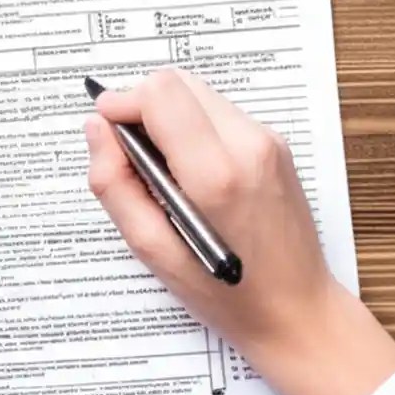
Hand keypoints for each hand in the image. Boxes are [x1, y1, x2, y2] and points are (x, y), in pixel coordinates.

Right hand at [85, 69, 394, 394]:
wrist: (298, 311)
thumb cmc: (228, 294)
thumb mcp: (153, 249)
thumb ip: (114, 184)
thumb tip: (96, 130)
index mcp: (216, 175)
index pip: (161, 93)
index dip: (123, 103)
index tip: (107, 131)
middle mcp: (248, 146)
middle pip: (177, 83)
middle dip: (142, 107)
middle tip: (130, 155)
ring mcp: (268, 142)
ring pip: (197, 94)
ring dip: (168, 118)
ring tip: (162, 171)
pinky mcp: (275, 145)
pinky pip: (219, 113)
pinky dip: (192, 129)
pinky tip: (190, 174)